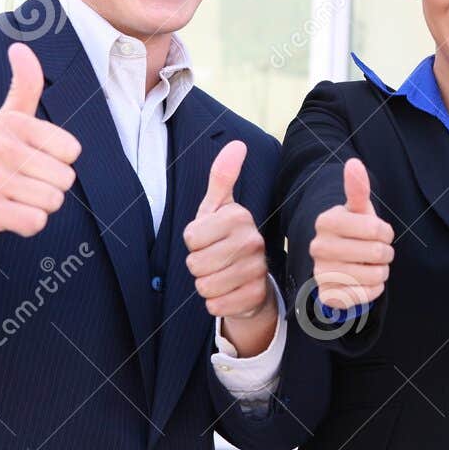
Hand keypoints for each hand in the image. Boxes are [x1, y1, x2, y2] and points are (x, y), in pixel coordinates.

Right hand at [0, 43, 81, 287]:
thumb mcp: (5, 122)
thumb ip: (24, 88)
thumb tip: (21, 46)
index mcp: (11, 123)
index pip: (72, 150)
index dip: (57, 162)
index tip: (30, 161)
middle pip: (66, 178)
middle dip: (48, 188)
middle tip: (18, 184)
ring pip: (52, 201)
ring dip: (37, 207)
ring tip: (11, 198)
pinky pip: (36, 222)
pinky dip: (26, 224)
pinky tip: (5, 215)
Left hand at [184, 140, 273, 323]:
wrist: (251, 279)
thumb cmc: (225, 238)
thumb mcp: (218, 208)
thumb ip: (222, 176)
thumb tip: (237, 144)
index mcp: (239, 217)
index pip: (191, 236)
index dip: (193, 241)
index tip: (207, 238)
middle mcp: (252, 241)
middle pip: (195, 263)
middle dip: (197, 265)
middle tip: (213, 259)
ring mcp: (257, 270)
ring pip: (204, 285)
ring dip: (205, 284)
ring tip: (220, 275)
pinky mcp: (255, 296)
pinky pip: (215, 305)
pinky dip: (216, 303)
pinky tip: (228, 292)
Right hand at [310, 159, 393, 310]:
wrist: (339, 264)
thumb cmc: (354, 232)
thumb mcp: (358, 210)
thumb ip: (358, 189)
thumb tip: (354, 163)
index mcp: (326, 221)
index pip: (377, 228)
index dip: (385, 232)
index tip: (379, 232)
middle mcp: (318, 247)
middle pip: (378, 252)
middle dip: (385, 253)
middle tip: (376, 252)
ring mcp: (321, 273)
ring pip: (375, 275)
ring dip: (381, 271)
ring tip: (370, 265)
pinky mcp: (328, 296)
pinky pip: (367, 295)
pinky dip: (373, 289)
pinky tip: (363, 281)